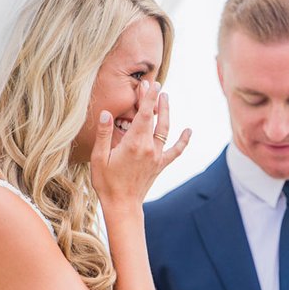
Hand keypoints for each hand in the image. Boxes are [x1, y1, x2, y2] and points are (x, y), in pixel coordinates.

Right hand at [90, 81, 190, 207]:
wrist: (122, 205)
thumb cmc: (107, 183)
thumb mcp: (98, 157)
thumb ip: (104, 134)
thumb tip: (106, 113)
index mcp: (134, 144)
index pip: (143, 114)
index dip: (147, 97)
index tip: (149, 84)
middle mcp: (149, 148)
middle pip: (155, 118)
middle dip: (156, 100)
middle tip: (156, 85)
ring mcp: (157, 156)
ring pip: (166, 130)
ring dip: (166, 113)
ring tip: (166, 98)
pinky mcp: (161, 165)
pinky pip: (175, 151)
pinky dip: (183, 141)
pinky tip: (189, 131)